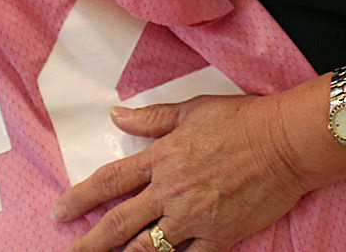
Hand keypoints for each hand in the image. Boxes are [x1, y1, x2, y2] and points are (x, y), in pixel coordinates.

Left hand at [54, 93, 332, 251]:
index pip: (110, 181)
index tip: (59, 212)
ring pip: (148, 248)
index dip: (80, 198)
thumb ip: (152, 118)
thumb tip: (116, 116)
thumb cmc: (241, 119)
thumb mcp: (192, 108)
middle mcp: (171, 191)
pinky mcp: (220, 236)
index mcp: (162, 158)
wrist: (286, 142)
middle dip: (90, 242)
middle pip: (120, 223)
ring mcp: (194, 218)